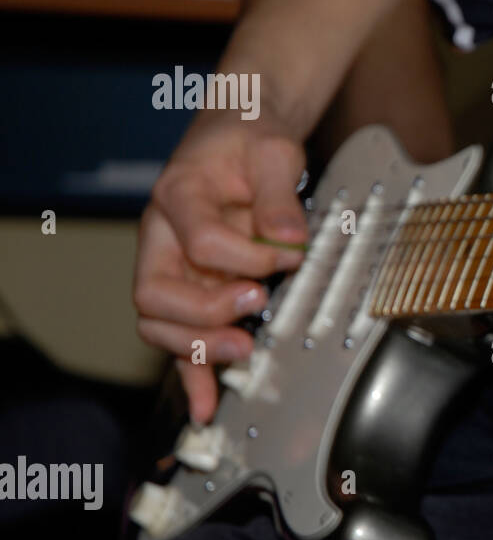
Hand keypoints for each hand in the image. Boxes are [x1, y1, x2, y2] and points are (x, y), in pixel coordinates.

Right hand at [133, 112, 307, 423]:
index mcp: (178, 196)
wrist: (241, 134)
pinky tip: (209, 405)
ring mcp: (173, 267)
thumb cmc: (250, 139)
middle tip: (255, 307)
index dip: (246, 255)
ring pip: (159, 323)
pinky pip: (181, 339)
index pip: (199, 239)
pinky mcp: (191, 290)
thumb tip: (289, 240)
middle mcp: (164, 237)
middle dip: (206, 311)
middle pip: (156, 293)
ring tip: (244, 351)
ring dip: (197, 346)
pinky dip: (194, 374)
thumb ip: (279, 194)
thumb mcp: (273, 150)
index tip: (288, 254)